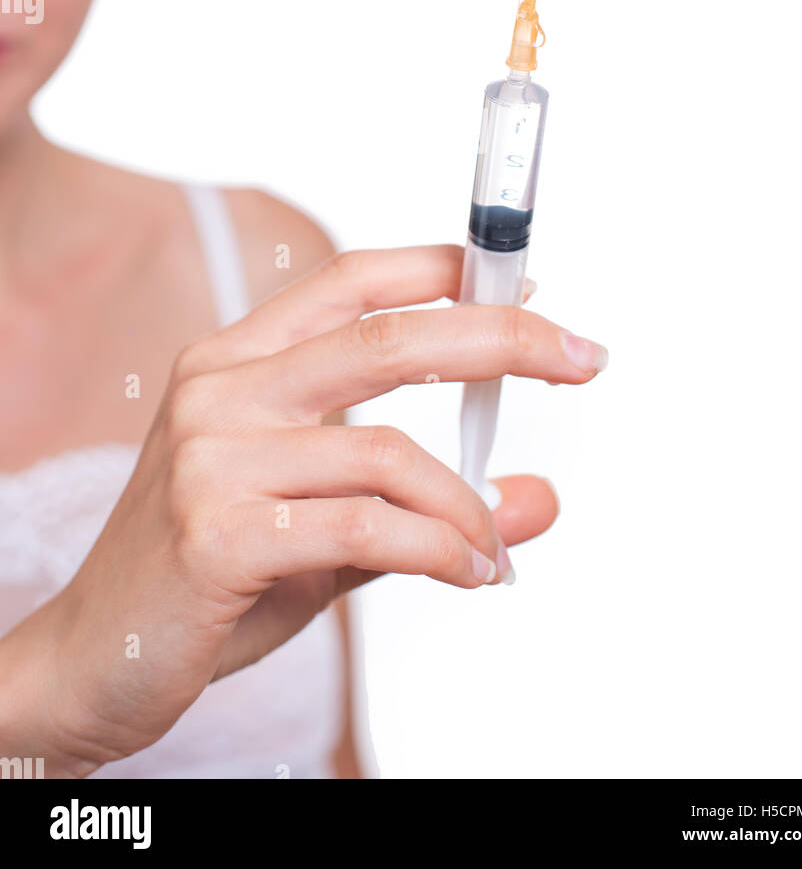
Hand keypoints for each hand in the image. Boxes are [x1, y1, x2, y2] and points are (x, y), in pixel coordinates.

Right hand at [7, 245, 606, 774]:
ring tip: (495, 545)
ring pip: (386, 449)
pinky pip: (365, 527)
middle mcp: (220, 388)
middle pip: (384, 337)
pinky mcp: (215, 533)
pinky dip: (439, 547)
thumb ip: (425, 505)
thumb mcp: (326, 527)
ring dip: (468, 501)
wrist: (91, 658)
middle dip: (500, 339)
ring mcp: (212, 456)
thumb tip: (538, 498)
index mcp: (237, 360)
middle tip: (581, 356)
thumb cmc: (208, 577)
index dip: (445, 271)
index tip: (528, 285)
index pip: (352, 281)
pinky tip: (469, 571)